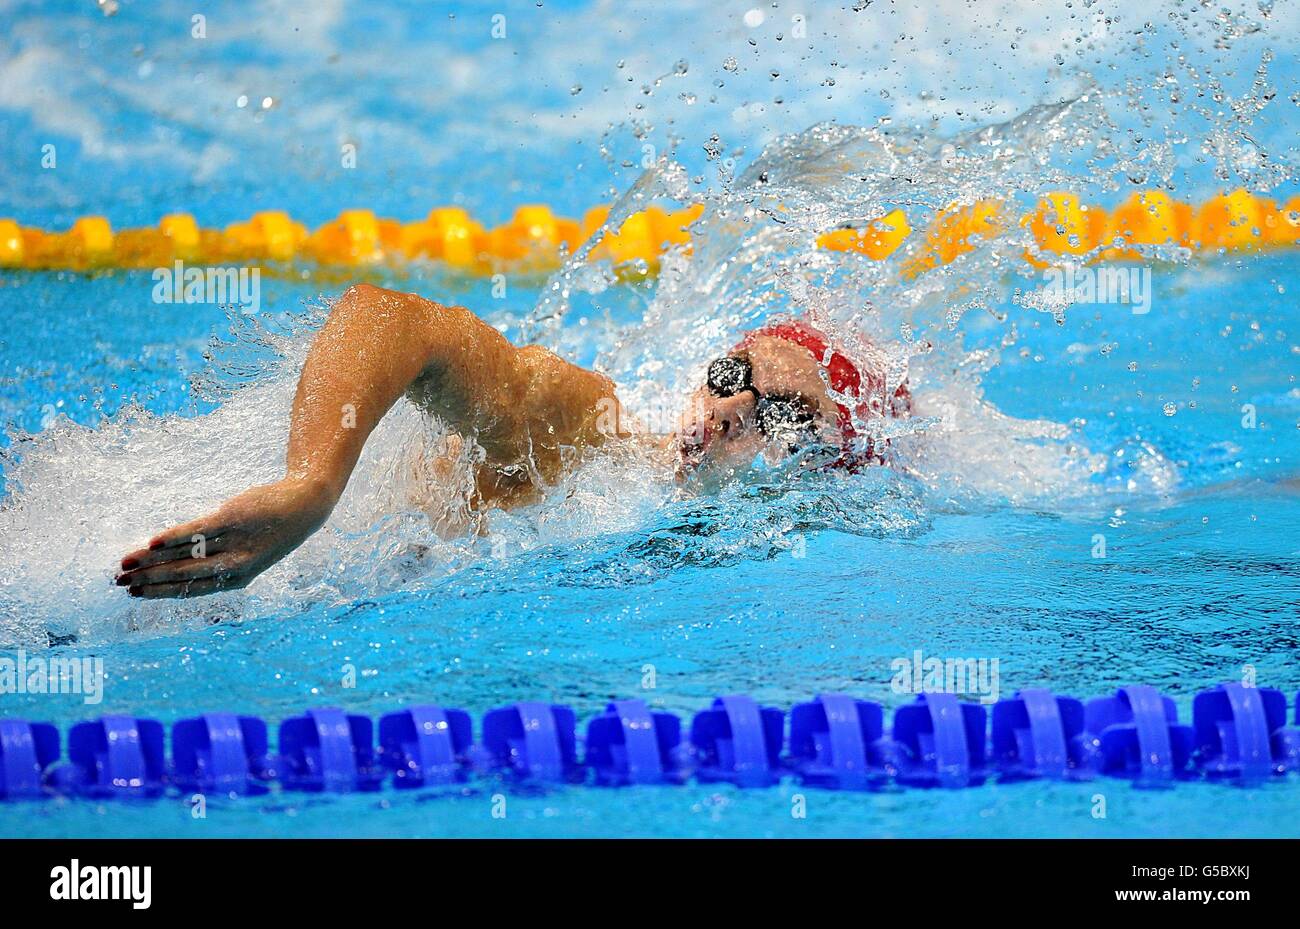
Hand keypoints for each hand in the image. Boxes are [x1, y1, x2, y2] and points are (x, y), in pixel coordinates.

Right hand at [116, 478, 335, 598]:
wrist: (304, 507)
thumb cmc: (268, 532)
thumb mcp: (245, 553)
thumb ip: (213, 559)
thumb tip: (172, 562)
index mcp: (237, 579)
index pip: (192, 590)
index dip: (161, 593)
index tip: (134, 595)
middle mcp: (235, 566)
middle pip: (184, 576)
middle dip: (149, 581)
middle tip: (119, 583)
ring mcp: (234, 543)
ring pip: (186, 555)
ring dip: (152, 561)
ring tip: (126, 563)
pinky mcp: (233, 519)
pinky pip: (198, 532)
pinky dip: (174, 538)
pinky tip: (152, 543)